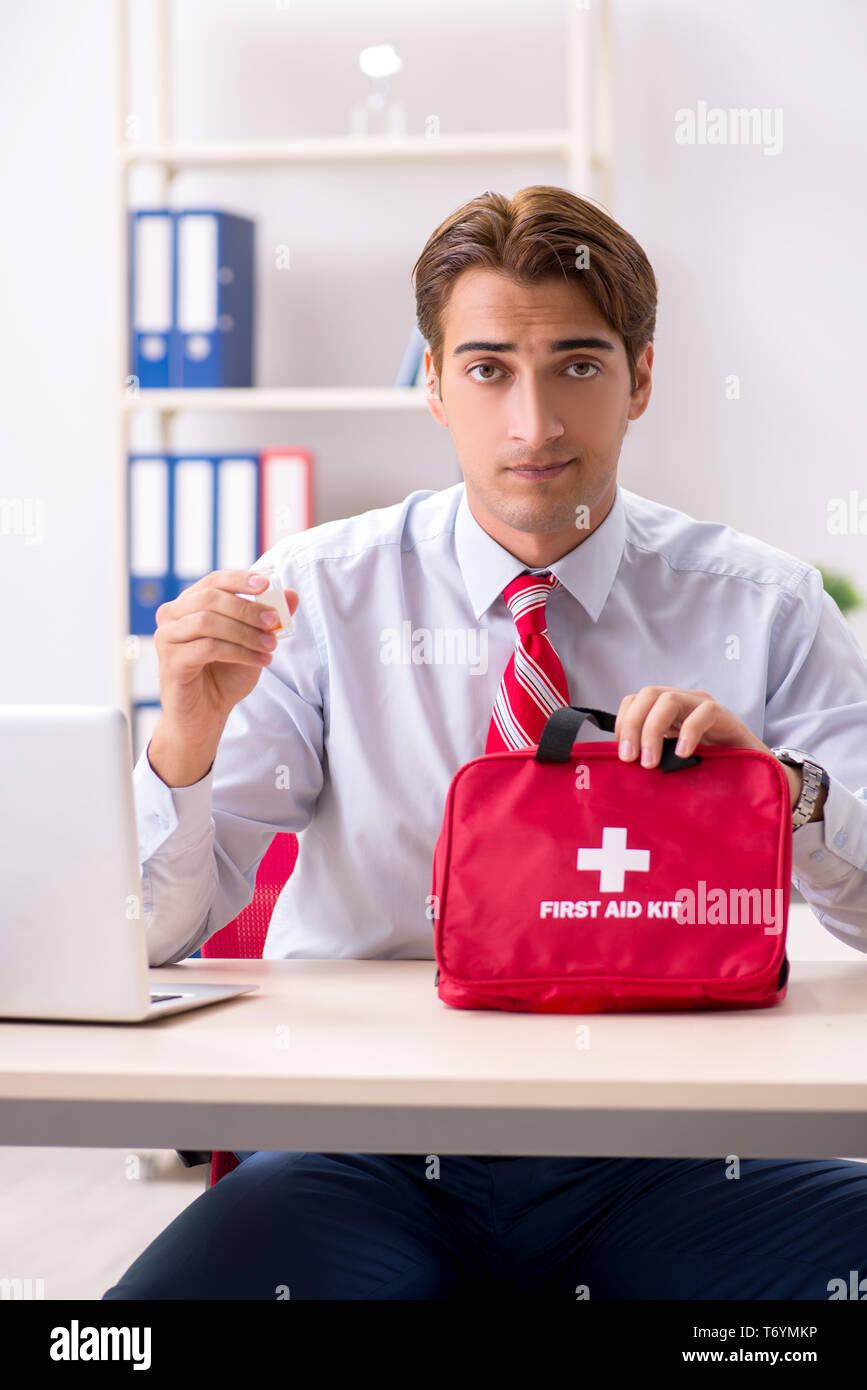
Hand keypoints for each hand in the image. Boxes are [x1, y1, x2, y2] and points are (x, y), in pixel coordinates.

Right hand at [153, 568, 299, 744]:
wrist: (206, 712)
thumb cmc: (225, 673)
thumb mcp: (253, 642)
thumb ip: (269, 618)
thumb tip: (292, 595)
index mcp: (189, 604)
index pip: (213, 581)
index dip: (239, 579)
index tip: (266, 583)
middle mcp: (171, 616)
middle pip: (210, 598)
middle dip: (247, 608)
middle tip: (274, 621)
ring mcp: (167, 637)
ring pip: (208, 621)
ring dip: (245, 632)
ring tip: (270, 646)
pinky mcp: (170, 661)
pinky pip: (208, 647)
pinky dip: (239, 652)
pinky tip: (259, 660)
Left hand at [613, 685, 802, 809]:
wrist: (756, 776)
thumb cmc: (709, 770)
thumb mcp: (672, 764)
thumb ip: (652, 759)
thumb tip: (619, 771)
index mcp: (665, 711)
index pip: (634, 701)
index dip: (622, 723)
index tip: (620, 755)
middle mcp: (681, 702)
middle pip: (647, 695)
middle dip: (632, 725)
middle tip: (629, 759)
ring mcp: (702, 706)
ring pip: (668, 699)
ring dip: (652, 730)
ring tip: (650, 761)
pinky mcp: (724, 716)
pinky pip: (704, 713)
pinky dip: (689, 732)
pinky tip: (683, 754)